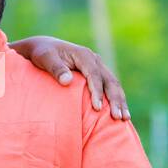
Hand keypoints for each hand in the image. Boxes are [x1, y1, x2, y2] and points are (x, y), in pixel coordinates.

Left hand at [7, 36, 128, 118]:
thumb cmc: (42, 54)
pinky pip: (110, 88)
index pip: (94, 74)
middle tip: (117, 117)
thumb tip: (67, 81)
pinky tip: (121, 114)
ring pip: (114, 85)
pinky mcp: (98, 75)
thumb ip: (55, 68)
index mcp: (83, 55)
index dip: (97, 91)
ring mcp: (98, 67)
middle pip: (109, 80)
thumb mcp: (45, 58)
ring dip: (120, 101)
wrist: (45, 48)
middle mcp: (94, 60)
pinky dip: (116, 100)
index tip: (97, 108)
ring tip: (125, 118)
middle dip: (115, 99)